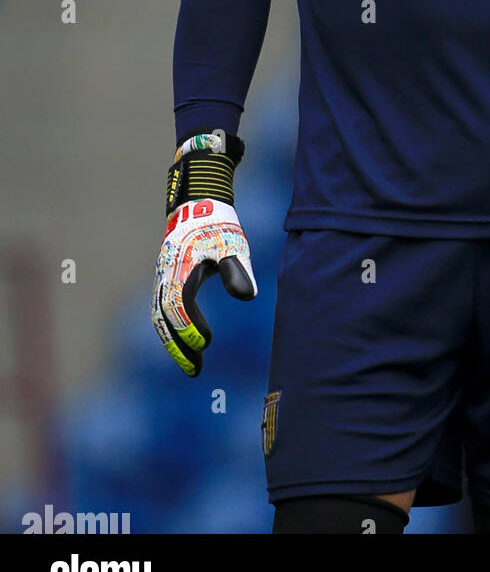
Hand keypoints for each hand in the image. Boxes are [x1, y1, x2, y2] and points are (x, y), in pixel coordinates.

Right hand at [151, 131, 256, 374]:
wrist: (199, 201)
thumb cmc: (219, 223)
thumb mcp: (233, 243)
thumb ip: (237, 269)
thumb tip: (247, 296)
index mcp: (180, 267)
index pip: (178, 305)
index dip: (189, 327)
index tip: (206, 344)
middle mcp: (165, 274)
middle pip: (163, 318)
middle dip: (178, 346)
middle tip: (195, 370)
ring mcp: (162, 277)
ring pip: (160, 317)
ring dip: (174, 342)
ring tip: (192, 365)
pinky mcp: (165, 279)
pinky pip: (163, 310)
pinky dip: (172, 329)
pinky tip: (187, 343)